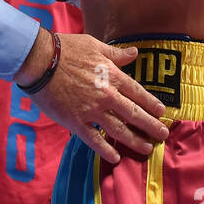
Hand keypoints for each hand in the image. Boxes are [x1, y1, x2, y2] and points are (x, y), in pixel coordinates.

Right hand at [25, 33, 168, 163]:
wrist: (40, 61)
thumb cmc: (66, 49)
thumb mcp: (94, 45)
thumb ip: (116, 54)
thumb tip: (134, 53)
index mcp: (112, 76)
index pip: (138, 93)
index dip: (151, 104)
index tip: (161, 112)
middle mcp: (106, 96)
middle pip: (134, 114)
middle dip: (151, 126)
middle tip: (162, 135)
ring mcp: (91, 111)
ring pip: (119, 130)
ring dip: (134, 141)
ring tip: (146, 149)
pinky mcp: (75, 121)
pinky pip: (94, 139)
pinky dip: (105, 150)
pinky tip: (115, 158)